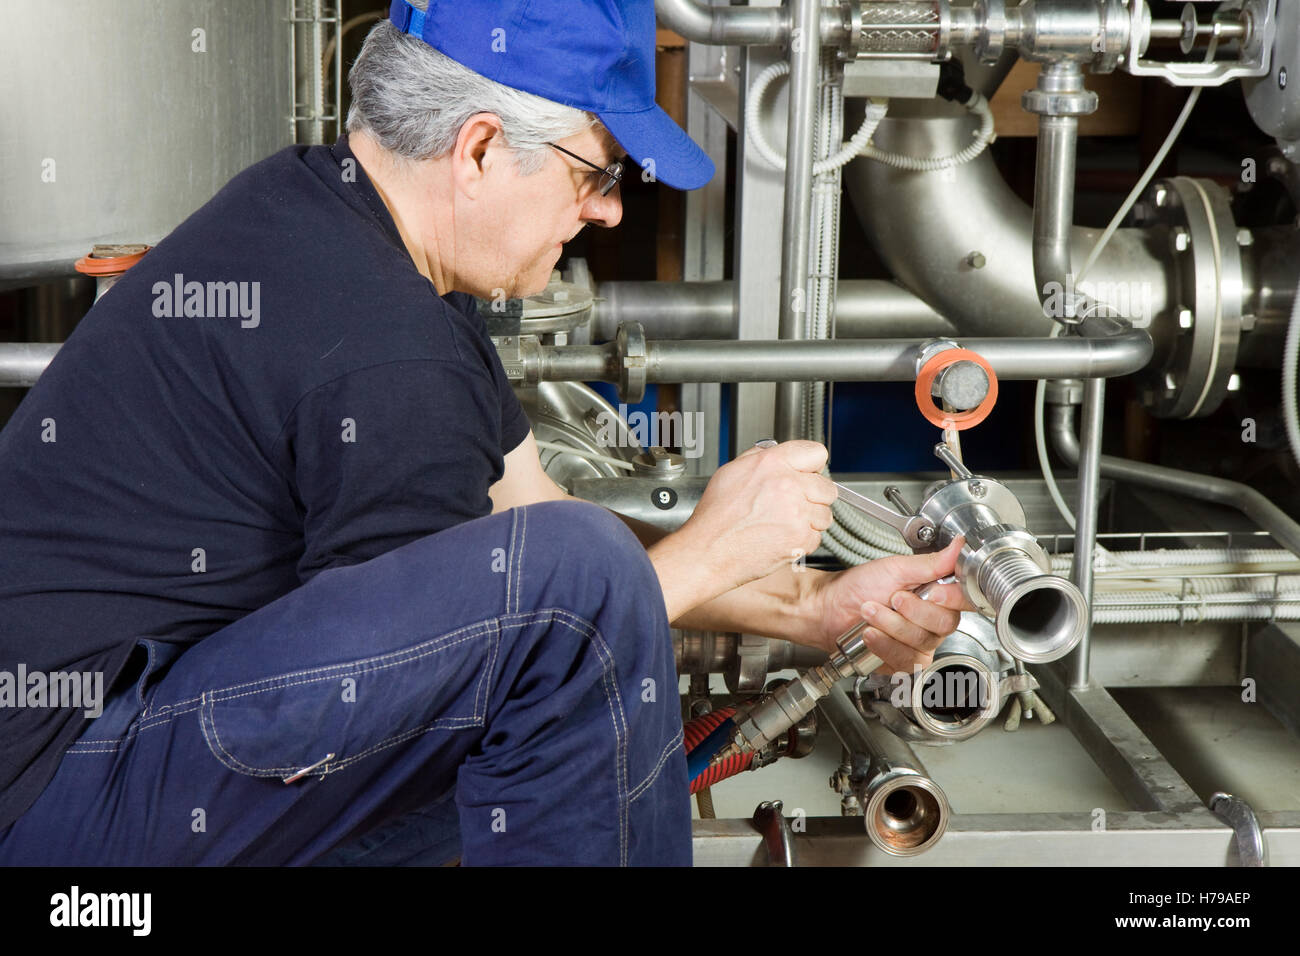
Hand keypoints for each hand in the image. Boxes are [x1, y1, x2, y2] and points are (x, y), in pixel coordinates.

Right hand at [675, 440, 835, 593]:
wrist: (709, 551)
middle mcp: (788, 486)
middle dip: (813, 496)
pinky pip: (816, 537)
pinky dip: (802, 540)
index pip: (816, 452)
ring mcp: (797, 514)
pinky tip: (781, 537)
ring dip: (810, 520)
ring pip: (825, 514)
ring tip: (784, 523)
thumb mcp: (731, 472)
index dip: (811, 466)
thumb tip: (776, 453)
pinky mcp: (801, 539)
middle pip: (827, 486)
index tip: (808, 474)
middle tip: (793, 504)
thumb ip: (760, 458)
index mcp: (771, 464)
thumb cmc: (716, 517)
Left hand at [812, 536, 975, 673]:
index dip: (954, 599)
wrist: (828, 608)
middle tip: (891, 598)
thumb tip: (959, 546)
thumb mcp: (895, 568)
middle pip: (944, 623)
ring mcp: (919, 643)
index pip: (965, 600)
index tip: (935, 593)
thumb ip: (931, 563)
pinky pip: (906, 660)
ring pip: (922, 641)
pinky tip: (870, 634)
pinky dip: (884, 645)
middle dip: (912, 611)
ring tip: (870, 611)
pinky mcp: (903, 661)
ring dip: (891, 625)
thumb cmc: (857, 586)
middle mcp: (932, 620)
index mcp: (936, 594)